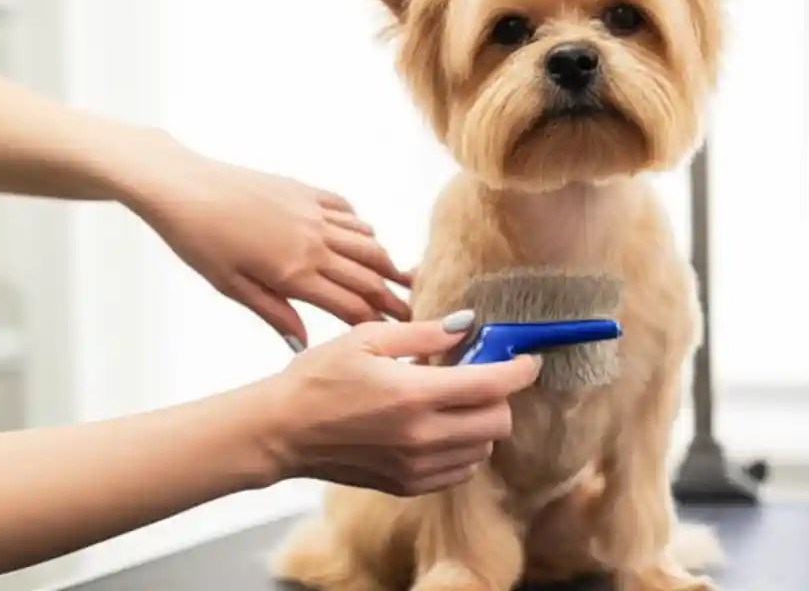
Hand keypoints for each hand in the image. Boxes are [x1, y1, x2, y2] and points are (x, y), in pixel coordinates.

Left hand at [125, 141, 411, 347]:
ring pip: (366, 241)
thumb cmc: (199, 241)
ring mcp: (313, 213)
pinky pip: (348, 211)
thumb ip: (275, 314)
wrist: (184, 187)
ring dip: (386, 262)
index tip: (398, 331)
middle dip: (393, 296)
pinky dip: (361, 228)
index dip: (377, 320)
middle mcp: (314, 242)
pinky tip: (363, 237)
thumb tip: (304, 344)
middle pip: (368, 274)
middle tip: (413, 311)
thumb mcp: (232, 287)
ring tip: (399, 278)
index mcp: (295, 273)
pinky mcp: (306, 191)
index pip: (351, 303)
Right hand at [259, 311, 541, 495]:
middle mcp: (421, 436)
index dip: (520, 370)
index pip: (492, 385)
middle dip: (501, 396)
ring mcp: (415, 466)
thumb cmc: (317, 378)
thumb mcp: (366, 338)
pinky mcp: (406, 485)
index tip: (528, 359)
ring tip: (454, 401)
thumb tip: (467, 324)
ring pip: (482, 449)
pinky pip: (459, 471)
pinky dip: (462, 449)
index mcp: (413, 394)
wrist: (281, 431)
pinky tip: (439, 427)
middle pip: (498, 422)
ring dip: (481, 423)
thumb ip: (423, 332)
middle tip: (482, 376)